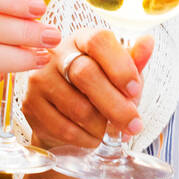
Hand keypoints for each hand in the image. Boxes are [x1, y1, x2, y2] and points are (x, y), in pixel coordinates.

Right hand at [23, 29, 152, 148]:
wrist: (69, 118)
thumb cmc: (100, 89)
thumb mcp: (121, 74)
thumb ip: (134, 61)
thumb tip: (148, 42)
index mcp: (83, 39)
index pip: (99, 41)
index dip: (119, 66)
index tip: (135, 90)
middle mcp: (56, 54)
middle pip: (85, 74)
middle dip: (115, 105)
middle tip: (134, 125)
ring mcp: (40, 79)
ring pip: (76, 106)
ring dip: (101, 126)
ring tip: (111, 132)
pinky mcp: (30, 105)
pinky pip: (63, 127)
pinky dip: (85, 139)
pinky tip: (93, 139)